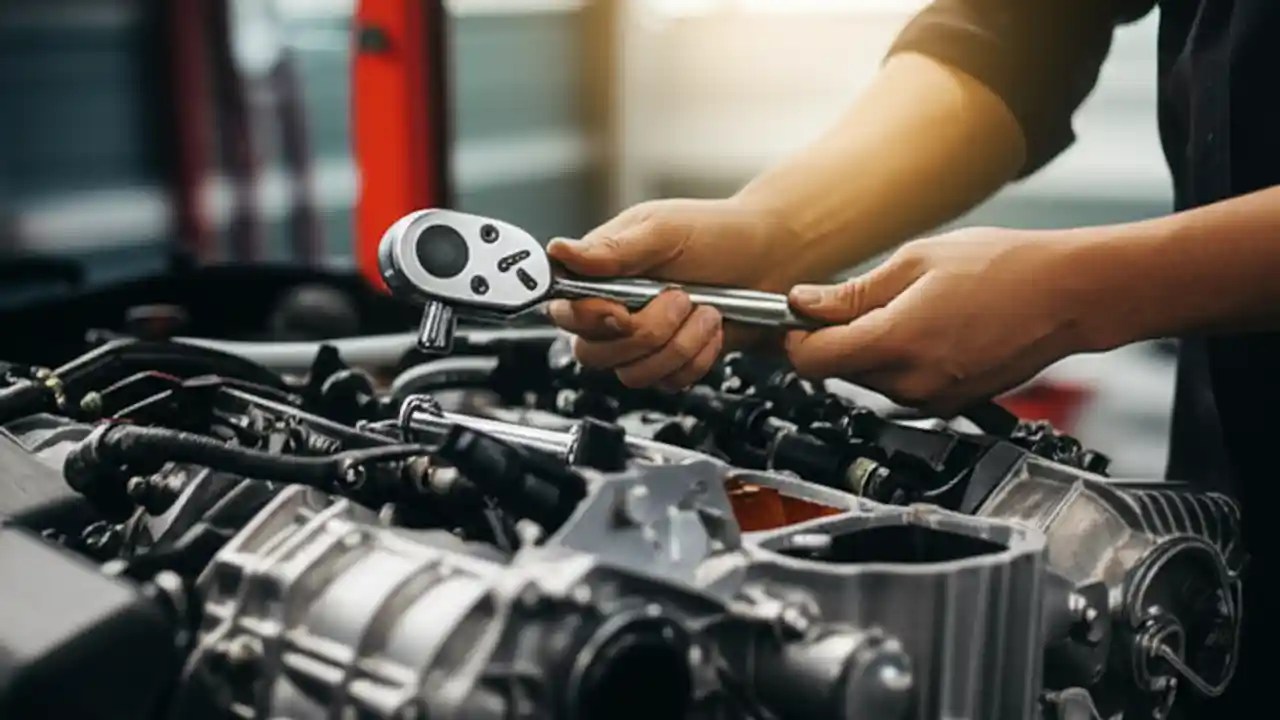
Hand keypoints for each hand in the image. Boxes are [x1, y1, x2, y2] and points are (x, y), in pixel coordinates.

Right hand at [546, 198, 809, 389]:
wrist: (769, 257)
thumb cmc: (716, 233)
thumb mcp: (663, 230)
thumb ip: (612, 249)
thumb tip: (559, 252)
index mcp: (601, 274)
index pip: (565, 311)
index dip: (589, 319)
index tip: (621, 312)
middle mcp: (614, 310)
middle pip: (594, 353)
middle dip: (647, 332)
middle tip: (680, 298)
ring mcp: (642, 340)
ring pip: (634, 373)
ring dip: (678, 345)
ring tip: (705, 310)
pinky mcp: (670, 362)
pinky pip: (668, 382)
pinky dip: (697, 359)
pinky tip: (712, 330)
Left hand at [784, 227, 1102, 414]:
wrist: (1068, 295)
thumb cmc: (1005, 268)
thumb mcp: (916, 262)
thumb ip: (851, 292)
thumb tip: (804, 303)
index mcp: (895, 342)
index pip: (811, 360)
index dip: (796, 337)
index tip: (800, 317)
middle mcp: (910, 383)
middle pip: (838, 371)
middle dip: (836, 338)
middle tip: (861, 300)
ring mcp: (932, 399)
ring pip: (869, 380)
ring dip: (870, 349)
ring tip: (909, 309)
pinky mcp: (951, 404)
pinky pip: (903, 387)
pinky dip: (901, 361)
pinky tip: (931, 329)